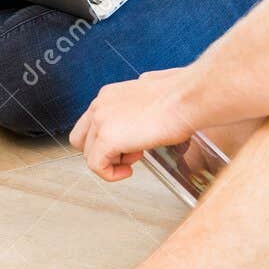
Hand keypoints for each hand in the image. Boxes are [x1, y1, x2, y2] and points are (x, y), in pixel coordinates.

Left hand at [69, 65, 202, 181]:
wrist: (185, 99)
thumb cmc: (179, 98)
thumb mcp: (151, 98)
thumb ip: (137, 107)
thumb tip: (142, 115)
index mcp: (109, 95)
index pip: (91, 124)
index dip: (106, 140)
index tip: (128, 144)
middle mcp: (99, 105)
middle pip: (82, 140)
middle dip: (104, 151)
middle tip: (130, 153)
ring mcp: (100, 121)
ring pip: (88, 154)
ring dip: (112, 161)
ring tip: (136, 156)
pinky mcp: (107, 139)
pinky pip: (96, 166)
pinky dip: (110, 174)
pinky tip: (128, 171)